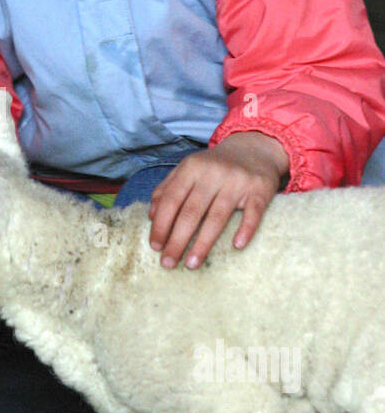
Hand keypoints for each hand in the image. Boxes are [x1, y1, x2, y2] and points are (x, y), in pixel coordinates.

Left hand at [148, 132, 288, 269]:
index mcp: (191, 168)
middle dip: (177, 240)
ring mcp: (237, 182)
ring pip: (217, 217)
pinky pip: (253, 213)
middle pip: (191, 212)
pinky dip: (245, 230)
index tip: (155, 247)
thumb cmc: (215, 166)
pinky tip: (236, 246)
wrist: (254, 148)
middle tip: (168, 263)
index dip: (161, 225)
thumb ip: (167, 189)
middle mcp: (213, 174)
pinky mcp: (259, 190)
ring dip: (203, 243)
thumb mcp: (188, 169)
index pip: (171, 200)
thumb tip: (152, 216)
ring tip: (191, 264)